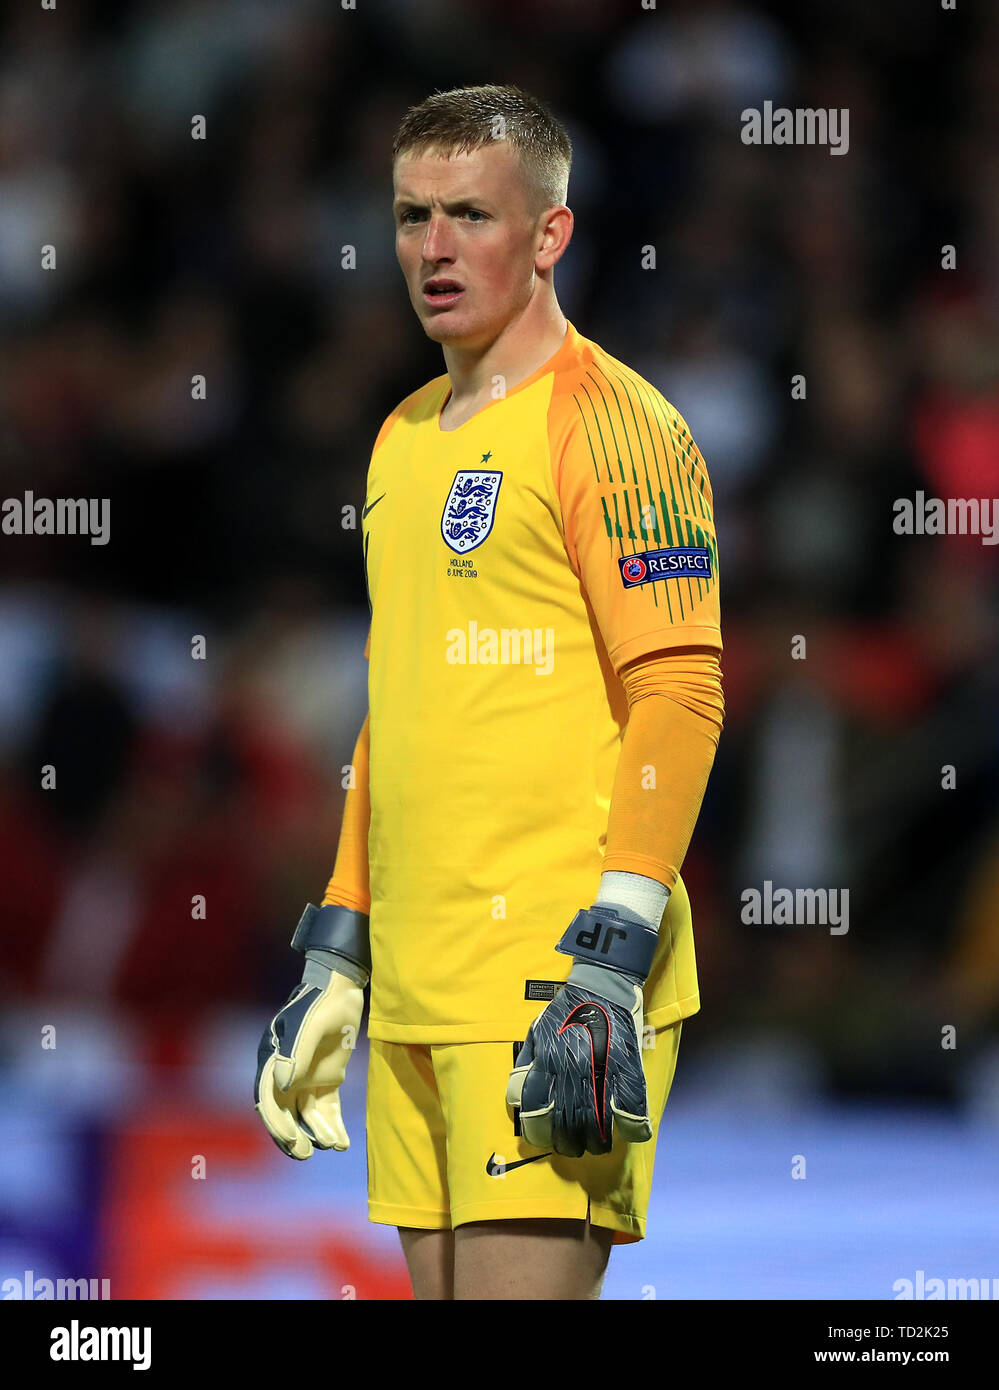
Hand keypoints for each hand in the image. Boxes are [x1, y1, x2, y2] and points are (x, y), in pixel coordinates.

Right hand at [254, 962, 364, 1159]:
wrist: (342, 989)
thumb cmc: (322, 1003)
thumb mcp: (310, 1026)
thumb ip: (297, 1054)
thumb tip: (283, 1086)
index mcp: (274, 1062)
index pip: (269, 1101)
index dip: (277, 1123)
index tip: (293, 1139)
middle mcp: (287, 1074)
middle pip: (285, 1114)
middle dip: (294, 1137)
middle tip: (307, 1154)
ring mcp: (306, 1078)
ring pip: (307, 1115)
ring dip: (318, 1132)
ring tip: (334, 1144)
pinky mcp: (327, 1079)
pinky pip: (327, 1108)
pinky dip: (334, 1125)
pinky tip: (344, 1142)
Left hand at [506, 963, 651, 1157]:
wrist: (602, 985)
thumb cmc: (566, 1010)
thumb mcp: (536, 1033)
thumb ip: (526, 1065)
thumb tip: (517, 1098)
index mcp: (547, 1062)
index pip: (535, 1113)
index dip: (537, 1133)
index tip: (543, 1136)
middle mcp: (573, 1071)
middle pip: (566, 1127)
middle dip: (566, 1145)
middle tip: (570, 1145)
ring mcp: (603, 1072)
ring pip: (597, 1127)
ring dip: (596, 1143)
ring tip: (596, 1143)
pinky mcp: (629, 1069)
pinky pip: (633, 1110)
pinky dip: (634, 1129)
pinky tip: (630, 1132)